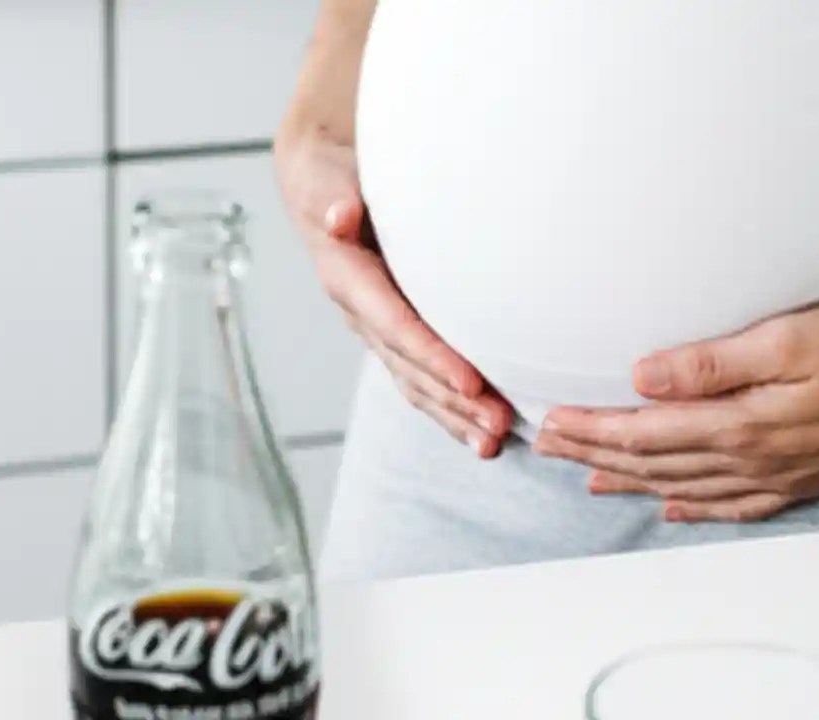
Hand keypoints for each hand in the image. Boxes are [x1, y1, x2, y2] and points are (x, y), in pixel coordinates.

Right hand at [274, 125, 512, 456]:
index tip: (471, 383)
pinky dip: (450, 406)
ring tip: (494, 443)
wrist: (320, 183)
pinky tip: (480, 429)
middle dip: (454, 402)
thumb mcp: (327, 179)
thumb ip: (334, 199)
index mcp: (348, 280)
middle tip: (498, 427)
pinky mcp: (396, 334)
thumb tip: (338, 217)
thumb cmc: (332, 177)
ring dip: (455, 416)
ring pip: (417, 383)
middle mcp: (362, 314)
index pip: (396, 326)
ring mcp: (379, 330)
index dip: (433, 356)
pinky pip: (422, 377)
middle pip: (411, 369)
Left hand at [533, 305, 818, 520]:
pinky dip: (691, 507)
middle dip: (594, 452)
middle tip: (549, 444)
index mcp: (737, 423)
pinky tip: (672, 508)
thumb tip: (642, 376)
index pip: (643, 431)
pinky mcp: (794, 481)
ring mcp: (771, 476)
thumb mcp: (786, 340)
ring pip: (681, 485)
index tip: (551, 419)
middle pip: (652, 461)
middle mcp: (746, 458)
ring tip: (590, 476)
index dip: (591, 427)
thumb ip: (709, 364)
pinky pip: (728, 505)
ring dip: (630, 480)